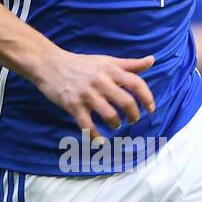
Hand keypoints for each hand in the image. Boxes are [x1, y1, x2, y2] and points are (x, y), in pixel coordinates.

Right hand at [35, 50, 155, 136]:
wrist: (49, 64)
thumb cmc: (81, 64)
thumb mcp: (106, 60)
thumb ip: (130, 64)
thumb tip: (151, 60)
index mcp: (110, 69)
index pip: (136, 84)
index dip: (147, 98)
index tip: (151, 108)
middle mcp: (101, 81)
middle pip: (126, 102)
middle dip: (134, 115)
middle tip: (133, 120)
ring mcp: (86, 94)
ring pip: (110, 115)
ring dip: (116, 124)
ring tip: (116, 125)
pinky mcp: (73, 105)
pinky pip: (87, 126)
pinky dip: (95, 136)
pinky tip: (100, 141)